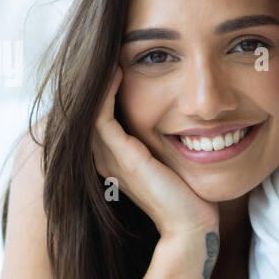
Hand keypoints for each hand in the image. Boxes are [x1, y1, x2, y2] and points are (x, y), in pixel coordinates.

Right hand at [92, 66, 219, 240]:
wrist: (191, 227)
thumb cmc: (188, 198)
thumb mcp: (169, 163)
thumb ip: (162, 143)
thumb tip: (180, 120)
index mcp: (114, 159)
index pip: (97, 116)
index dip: (102, 88)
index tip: (118, 61)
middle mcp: (106, 158)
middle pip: (86, 110)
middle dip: (95, 80)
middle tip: (106, 50)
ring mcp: (110, 159)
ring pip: (88, 110)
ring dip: (97, 81)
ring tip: (108, 54)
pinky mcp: (123, 158)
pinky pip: (101, 116)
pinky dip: (105, 92)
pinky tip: (117, 71)